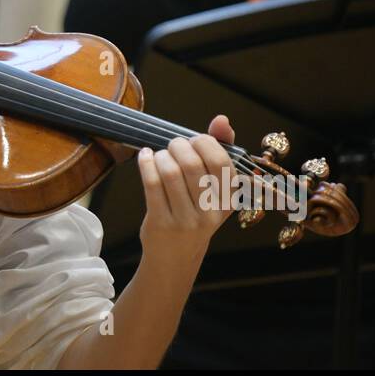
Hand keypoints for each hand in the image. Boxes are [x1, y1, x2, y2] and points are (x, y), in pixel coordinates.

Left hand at [136, 115, 235, 263]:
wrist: (176, 255)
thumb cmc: (195, 212)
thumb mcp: (214, 188)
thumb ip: (220, 150)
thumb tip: (221, 119)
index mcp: (229, 200)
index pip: (222, 162)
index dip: (205, 143)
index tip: (194, 140)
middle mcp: (210, 212)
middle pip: (193, 164)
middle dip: (178, 146)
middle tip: (173, 146)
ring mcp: (186, 220)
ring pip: (171, 173)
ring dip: (161, 156)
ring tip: (159, 155)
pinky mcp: (161, 223)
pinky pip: (152, 184)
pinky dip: (146, 163)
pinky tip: (145, 157)